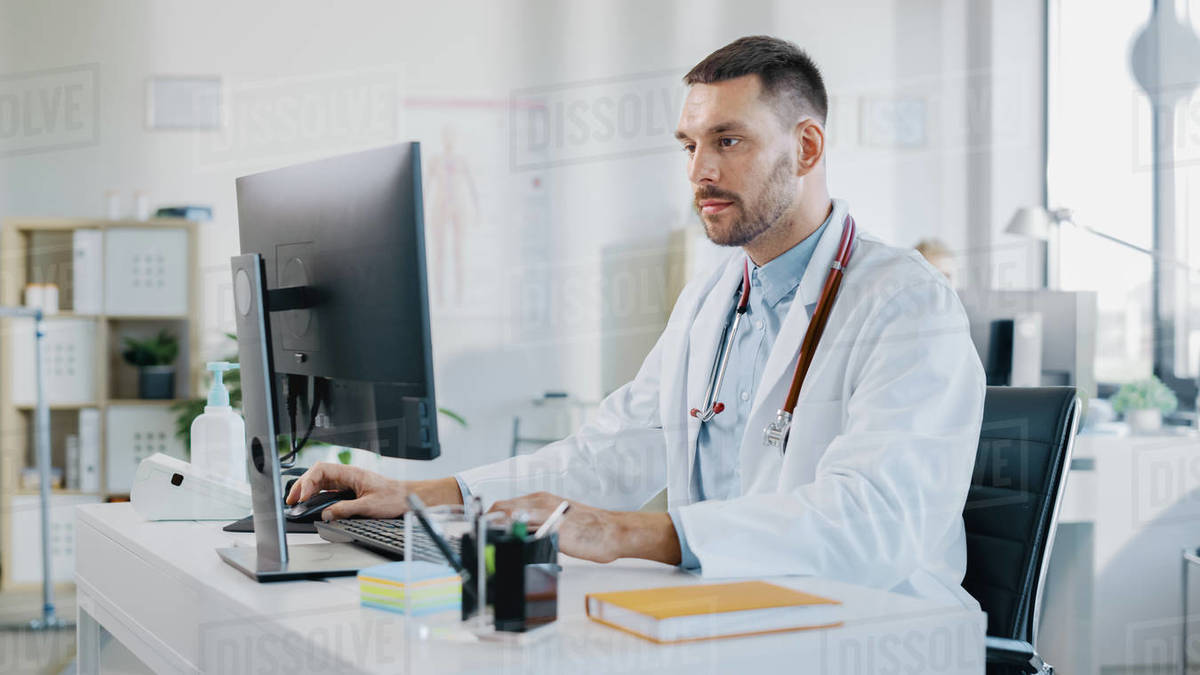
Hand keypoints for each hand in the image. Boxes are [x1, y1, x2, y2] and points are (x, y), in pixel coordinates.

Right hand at [285, 463, 462, 521]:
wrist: (410, 499)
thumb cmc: (395, 498)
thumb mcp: (368, 507)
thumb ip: (345, 510)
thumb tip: (326, 514)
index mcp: (352, 473)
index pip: (321, 470)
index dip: (307, 482)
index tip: (301, 497)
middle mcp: (349, 475)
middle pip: (318, 474)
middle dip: (302, 485)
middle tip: (291, 500)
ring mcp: (349, 482)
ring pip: (322, 481)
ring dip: (308, 490)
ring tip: (297, 501)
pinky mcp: (352, 490)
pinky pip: (330, 488)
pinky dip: (318, 494)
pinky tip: (312, 502)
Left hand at [488, 492, 680, 564]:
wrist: (614, 531)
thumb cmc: (590, 529)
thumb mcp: (559, 520)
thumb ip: (539, 523)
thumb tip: (520, 534)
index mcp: (541, 499)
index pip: (505, 506)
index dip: (491, 519)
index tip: (483, 532)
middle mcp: (541, 502)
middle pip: (501, 509)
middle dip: (487, 524)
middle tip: (480, 542)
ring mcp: (547, 514)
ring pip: (510, 517)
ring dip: (497, 531)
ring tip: (489, 547)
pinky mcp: (554, 529)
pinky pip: (527, 532)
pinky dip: (514, 539)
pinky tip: (510, 550)